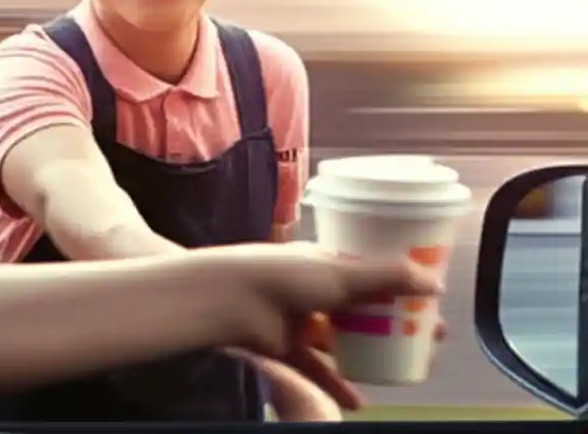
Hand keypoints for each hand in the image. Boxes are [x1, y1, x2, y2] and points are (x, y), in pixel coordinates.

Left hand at [197, 242, 442, 410]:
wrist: (227, 297)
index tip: (431, 303)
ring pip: (340, 341)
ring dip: (368, 357)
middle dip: (394, 326)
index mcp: (325, 262)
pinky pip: (315, 368)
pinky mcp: (284, 346)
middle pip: (361, 309)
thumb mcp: (340, 272)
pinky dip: (335, 383)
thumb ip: (387, 277)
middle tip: (427, 342)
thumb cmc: (282, 275)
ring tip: (400, 372)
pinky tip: (358, 401)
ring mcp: (298, 318)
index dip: (400, 287)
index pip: (370, 273)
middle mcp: (312, 289)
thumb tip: (435, 282)